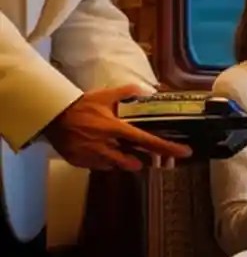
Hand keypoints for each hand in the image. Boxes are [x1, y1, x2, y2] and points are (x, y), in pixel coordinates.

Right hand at [42, 85, 191, 171]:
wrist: (51, 115)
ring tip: (120, 150)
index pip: (148, 141)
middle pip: (133, 162)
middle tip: (144, 156)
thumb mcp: (105, 95)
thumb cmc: (81, 106)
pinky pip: (99, 166)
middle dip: (140, 160)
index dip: (168, 148)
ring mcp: (92, 157)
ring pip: (116, 166)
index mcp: (116, 129)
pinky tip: (102, 151)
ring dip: (122, 161)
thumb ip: (127, 92)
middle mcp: (106, 146)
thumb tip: (147, 90)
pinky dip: (104, 161)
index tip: (184, 152)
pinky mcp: (80, 162)